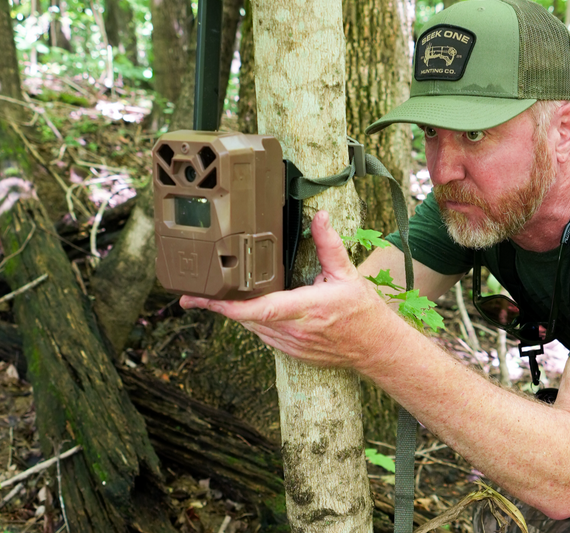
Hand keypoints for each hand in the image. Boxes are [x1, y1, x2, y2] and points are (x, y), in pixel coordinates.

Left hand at [180, 210, 402, 371]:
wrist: (376, 348)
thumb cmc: (362, 312)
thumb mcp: (348, 274)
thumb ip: (330, 245)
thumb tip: (320, 216)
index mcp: (307, 308)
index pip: (260, 309)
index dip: (229, 306)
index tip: (205, 299)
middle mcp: (294, 330)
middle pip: (246, 318)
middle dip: (220, 305)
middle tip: (193, 294)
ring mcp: (290, 344)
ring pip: (252, 327)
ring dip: (235, 313)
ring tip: (211, 298)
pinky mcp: (290, 352)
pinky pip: (262, 335)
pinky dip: (252, 321)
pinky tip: (245, 309)